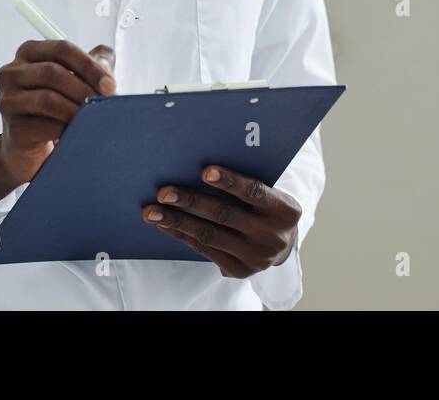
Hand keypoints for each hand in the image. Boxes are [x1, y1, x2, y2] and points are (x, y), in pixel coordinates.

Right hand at [0, 40, 114, 209]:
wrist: (28, 146)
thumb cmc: (54, 107)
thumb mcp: (74, 79)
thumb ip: (93, 62)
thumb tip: (107, 57)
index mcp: (29, 52)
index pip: (62, 49)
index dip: (89, 66)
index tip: (110, 85)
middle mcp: (11, 73)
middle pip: (53, 73)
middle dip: (84, 89)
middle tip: (104, 103)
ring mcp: (8, 101)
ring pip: (48, 99)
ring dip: (76, 110)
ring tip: (92, 118)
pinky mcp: (13, 128)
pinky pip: (46, 126)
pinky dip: (67, 129)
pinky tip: (76, 132)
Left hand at [142, 165, 300, 278]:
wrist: (282, 244)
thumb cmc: (267, 207)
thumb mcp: (269, 194)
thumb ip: (246, 184)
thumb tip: (201, 167)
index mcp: (285, 211)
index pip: (254, 192)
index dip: (230, 181)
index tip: (205, 170)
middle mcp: (273, 237)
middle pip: (225, 215)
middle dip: (191, 201)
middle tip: (164, 192)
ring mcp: (256, 257)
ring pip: (210, 235)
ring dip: (177, 222)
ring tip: (152, 211)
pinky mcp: (239, 271)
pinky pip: (205, 250)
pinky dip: (183, 236)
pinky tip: (165, 225)